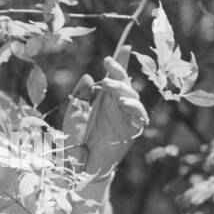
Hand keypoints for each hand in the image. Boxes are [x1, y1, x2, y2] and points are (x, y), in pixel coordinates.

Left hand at [62, 45, 148, 178]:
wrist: (77, 166)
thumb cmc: (75, 140)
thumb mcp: (74, 113)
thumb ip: (81, 95)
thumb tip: (90, 76)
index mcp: (104, 100)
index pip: (114, 77)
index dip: (120, 63)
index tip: (124, 47)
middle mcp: (116, 106)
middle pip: (125, 84)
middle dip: (120, 72)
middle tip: (109, 65)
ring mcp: (124, 119)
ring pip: (133, 98)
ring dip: (125, 90)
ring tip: (112, 89)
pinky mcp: (130, 132)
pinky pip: (139, 118)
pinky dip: (135, 109)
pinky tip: (125, 104)